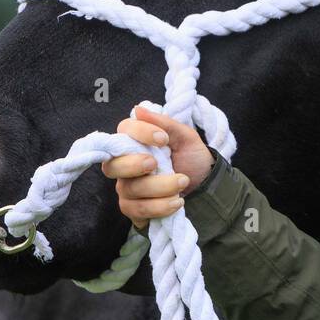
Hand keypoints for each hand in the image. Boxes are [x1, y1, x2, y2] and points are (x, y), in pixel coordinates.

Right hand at [99, 105, 216, 229]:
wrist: (206, 188)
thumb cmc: (192, 159)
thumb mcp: (186, 138)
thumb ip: (165, 123)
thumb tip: (139, 109)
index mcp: (135, 142)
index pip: (123, 131)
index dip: (140, 133)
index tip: (163, 139)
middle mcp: (124, 165)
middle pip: (113, 165)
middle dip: (135, 165)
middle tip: (157, 164)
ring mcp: (127, 189)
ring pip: (130, 189)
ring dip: (160, 187)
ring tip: (183, 183)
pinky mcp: (133, 210)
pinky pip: (136, 210)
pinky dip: (159, 207)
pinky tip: (177, 202)